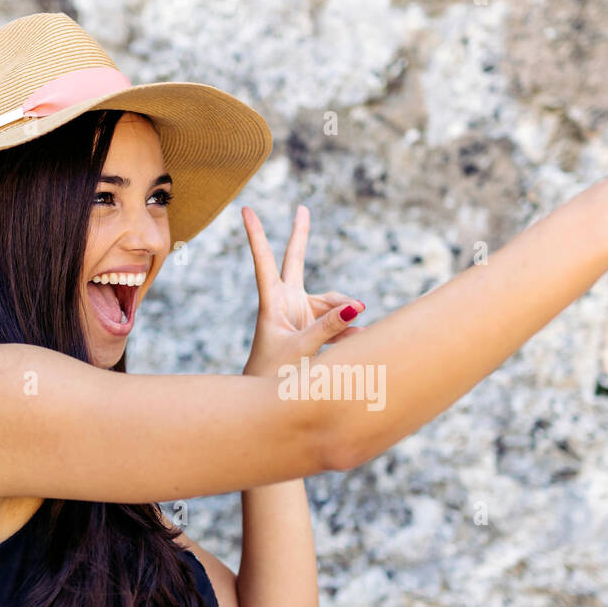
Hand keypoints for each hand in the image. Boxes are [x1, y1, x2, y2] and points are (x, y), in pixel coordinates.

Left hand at [240, 204, 365, 377]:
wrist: (269, 398)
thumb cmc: (274, 374)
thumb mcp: (302, 349)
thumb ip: (328, 327)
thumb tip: (356, 306)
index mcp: (272, 302)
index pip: (264, 261)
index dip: (257, 235)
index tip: (246, 210)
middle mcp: (285, 302)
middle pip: (295, 262)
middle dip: (300, 236)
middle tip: (302, 207)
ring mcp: (299, 314)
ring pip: (328, 300)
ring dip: (344, 313)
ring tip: (359, 329)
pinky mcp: (312, 329)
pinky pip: (335, 322)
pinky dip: (347, 330)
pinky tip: (361, 338)